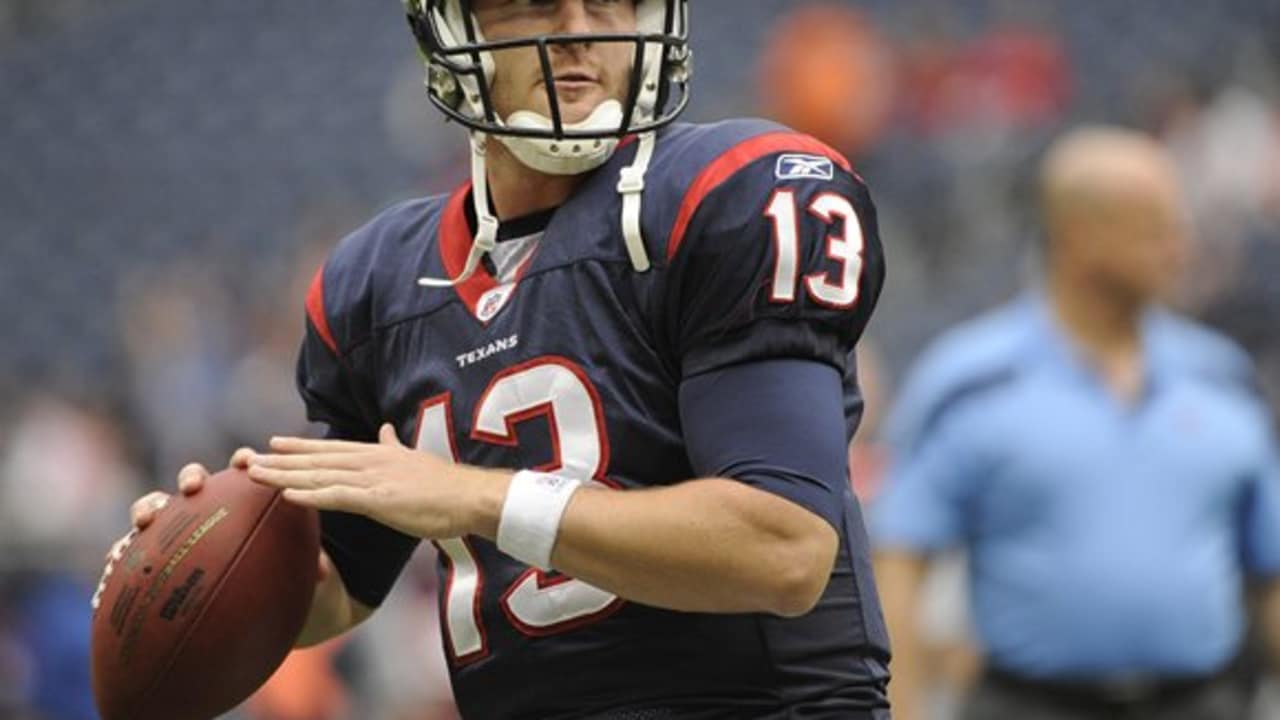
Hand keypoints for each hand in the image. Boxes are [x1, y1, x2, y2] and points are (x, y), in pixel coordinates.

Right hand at [106, 448, 331, 583]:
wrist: (262, 612)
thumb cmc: (284, 583)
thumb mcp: (302, 576)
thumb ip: (310, 568)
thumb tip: (324, 571)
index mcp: (244, 506)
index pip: (244, 475)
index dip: (244, 462)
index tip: (247, 461)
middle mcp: (208, 512)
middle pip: (194, 483)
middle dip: (191, 478)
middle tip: (195, 487)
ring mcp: (178, 532)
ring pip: (158, 510)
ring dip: (149, 507)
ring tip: (146, 519)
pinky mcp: (154, 558)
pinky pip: (133, 552)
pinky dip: (122, 553)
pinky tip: (113, 563)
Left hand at [247, 424, 508, 540]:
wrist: (470, 496)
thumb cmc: (446, 486)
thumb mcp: (414, 459)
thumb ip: (393, 445)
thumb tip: (383, 429)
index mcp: (378, 454)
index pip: (332, 449)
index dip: (301, 447)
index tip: (274, 444)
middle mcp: (370, 461)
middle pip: (317, 460)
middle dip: (281, 460)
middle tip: (248, 458)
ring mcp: (373, 479)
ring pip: (320, 476)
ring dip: (285, 476)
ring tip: (255, 475)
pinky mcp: (378, 500)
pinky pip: (337, 497)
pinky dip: (310, 496)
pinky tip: (287, 496)